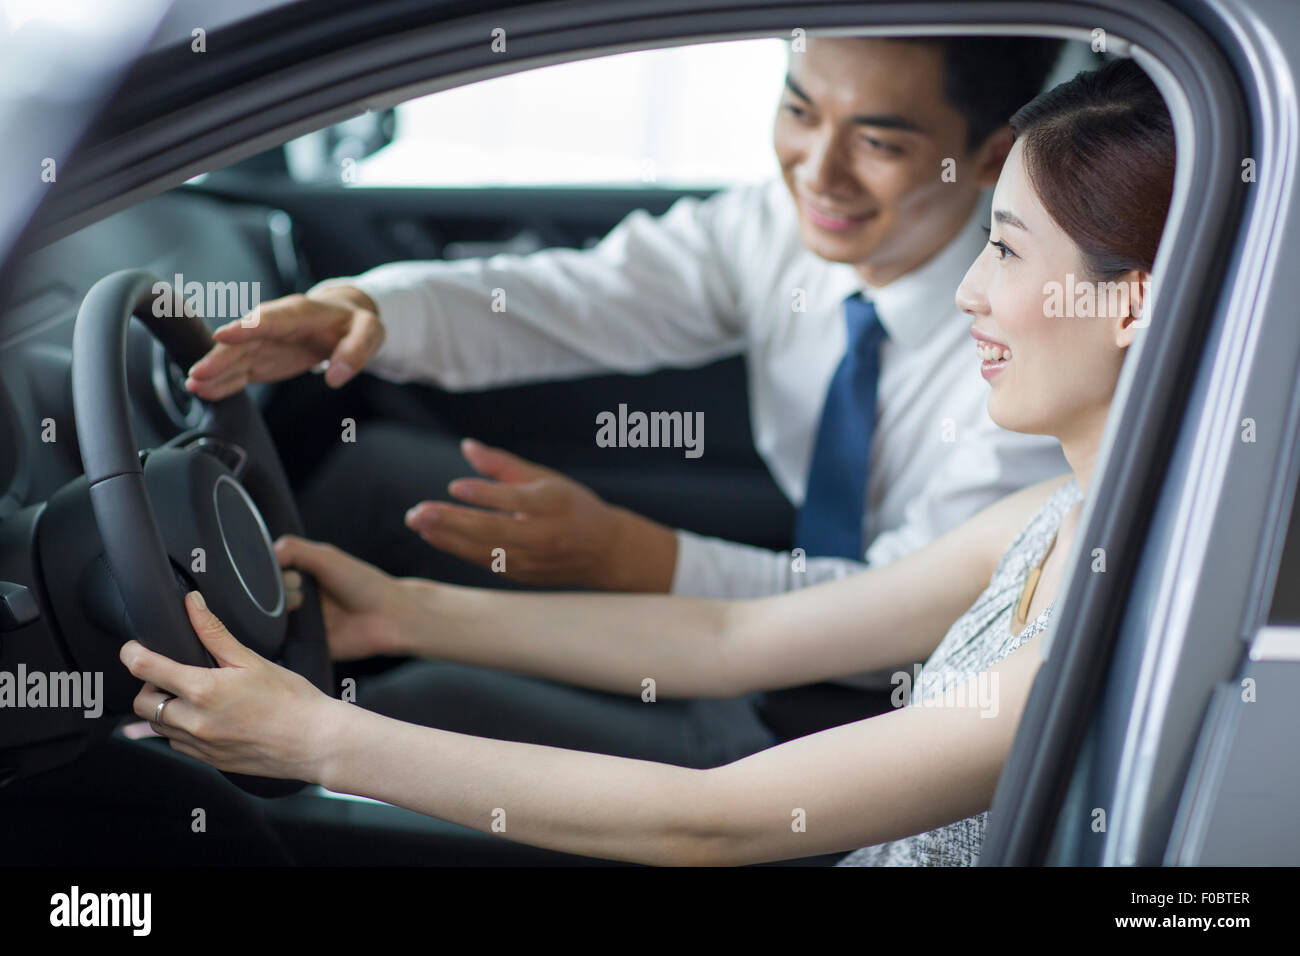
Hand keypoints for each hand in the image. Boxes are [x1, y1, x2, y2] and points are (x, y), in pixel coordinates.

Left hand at [119, 591, 342, 781]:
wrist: (315, 741)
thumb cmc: (291, 700)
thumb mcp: (252, 660)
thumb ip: (214, 633)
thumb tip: (192, 605)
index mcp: (204, 690)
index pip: (146, 669)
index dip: (133, 653)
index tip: (133, 648)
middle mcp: (195, 721)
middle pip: (143, 702)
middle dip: (149, 685)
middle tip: (173, 673)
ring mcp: (200, 745)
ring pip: (158, 725)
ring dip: (165, 708)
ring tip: (194, 695)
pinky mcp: (209, 761)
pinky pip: (178, 743)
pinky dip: (181, 728)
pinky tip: (208, 716)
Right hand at [184, 285, 383, 400]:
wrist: (342, 318)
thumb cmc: (355, 322)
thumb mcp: (369, 331)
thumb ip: (356, 350)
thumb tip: (336, 376)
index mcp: (300, 312)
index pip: (271, 319)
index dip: (247, 327)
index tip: (223, 336)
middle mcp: (275, 325)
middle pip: (245, 340)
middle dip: (221, 356)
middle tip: (198, 373)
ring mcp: (266, 342)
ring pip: (236, 356)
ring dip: (215, 371)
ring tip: (194, 385)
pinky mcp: (263, 359)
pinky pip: (240, 371)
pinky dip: (224, 381)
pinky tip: (206, 391)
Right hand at [275, 535, 412, 660]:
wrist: (388, 618)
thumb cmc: (362, 583)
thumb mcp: (327, 558)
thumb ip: (294, 550)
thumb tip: (264, 554)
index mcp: (298, 573)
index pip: (264, 569)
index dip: (267, 569)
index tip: (283, 570)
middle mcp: (294, 595)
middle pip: (261, 593)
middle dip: (276, 589)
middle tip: (301, 590)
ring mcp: (296, 620)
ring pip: (265, 616)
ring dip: (278, 609)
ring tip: (302, 606)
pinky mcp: (301, 643)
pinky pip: (276, 641)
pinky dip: (275, 634)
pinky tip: (287, 625)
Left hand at [404, 439, 675, 590]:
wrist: (606, 552)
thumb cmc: (573, 507)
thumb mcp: (546, 479)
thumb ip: (503, 465)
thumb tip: (466, 446)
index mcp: (554, 505)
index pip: (515, 501)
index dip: (485, 495)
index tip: (454, 486)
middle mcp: (544, 535)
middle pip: (493, 530)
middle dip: (453, 521)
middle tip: (418, 511)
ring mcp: (533, 560)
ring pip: (484, 550)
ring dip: (447, 537)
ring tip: (418, 521)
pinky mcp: (523, 575)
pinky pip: (485, 561)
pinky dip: (457, 548)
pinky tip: (434, 535)